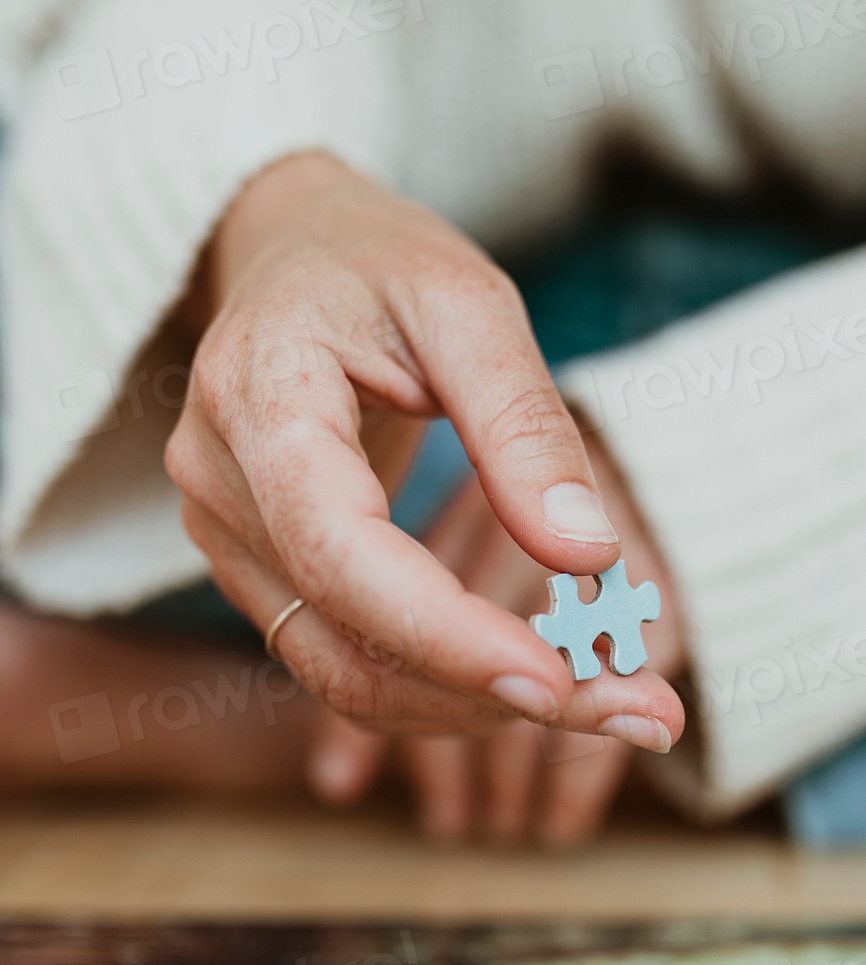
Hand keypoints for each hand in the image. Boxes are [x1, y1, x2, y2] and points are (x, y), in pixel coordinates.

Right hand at [166, 152, 683, 747]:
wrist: (292, 256)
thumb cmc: (377, 263)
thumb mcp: (469, 307)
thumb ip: (523, 429)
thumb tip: (589, 558)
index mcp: (257, 400)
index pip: (340, 554)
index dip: (448, 635)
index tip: (565, 681)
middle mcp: (219, 485)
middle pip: (344, 642)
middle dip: (491, 693)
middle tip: (641, 708)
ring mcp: (226, 537)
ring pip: (343, 675)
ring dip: (474, 706)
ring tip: (609, 694)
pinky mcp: (259, 567)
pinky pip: (344, 657)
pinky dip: (442, 683)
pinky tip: (529, 670)